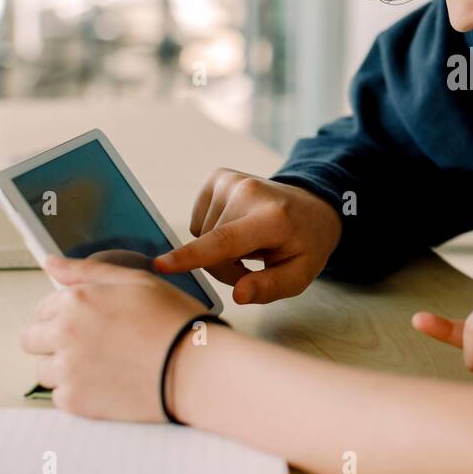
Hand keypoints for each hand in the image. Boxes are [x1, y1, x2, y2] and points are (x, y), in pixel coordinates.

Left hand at [20, 255, 210, 420]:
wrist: (196, 369)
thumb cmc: (175, 321)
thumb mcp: (137, 281)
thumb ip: (87, 270)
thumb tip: (51, 262)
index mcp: (76, 300)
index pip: (43, 308)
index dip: (67, 314)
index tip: (90, 323)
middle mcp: (64, 333)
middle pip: (32, 340)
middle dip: (55, 340)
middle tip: (93, 344)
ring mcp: (67, 370)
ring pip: (44, 370)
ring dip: (65, 368)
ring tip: (104, 365)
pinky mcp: (75, 401)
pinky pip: (60, 397)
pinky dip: (80, 392)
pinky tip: (108, 383)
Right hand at [152, 169, 342, 304]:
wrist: (311, 207)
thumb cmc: (304, 244)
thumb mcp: (300, 274)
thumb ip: (270, 287)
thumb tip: (238, 295)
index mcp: (273, 217)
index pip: (226, 240)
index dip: (192, 256)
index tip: (162, 265)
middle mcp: (248, 191)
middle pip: (211, 248)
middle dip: (226, 268)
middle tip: (255, 264)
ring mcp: (230, 181)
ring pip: (202, 236)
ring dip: (220, 250)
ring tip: (250, 243)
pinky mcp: (217, 178)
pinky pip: (198, 222)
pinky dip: (213, 232)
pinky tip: (237, 227)